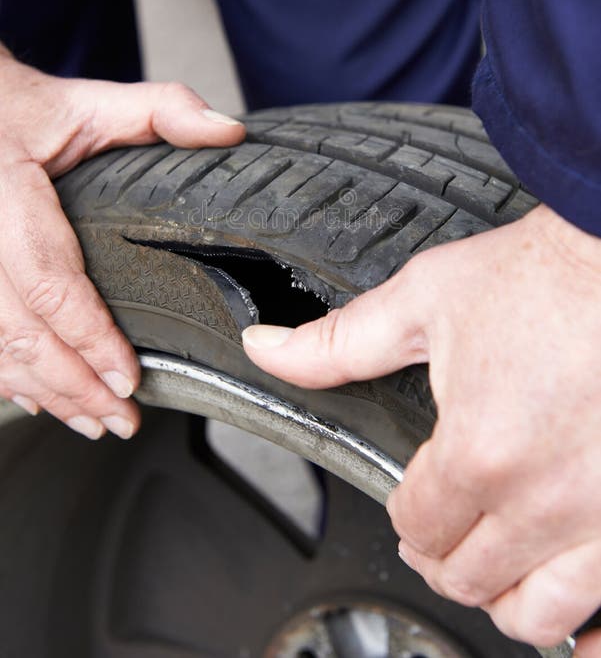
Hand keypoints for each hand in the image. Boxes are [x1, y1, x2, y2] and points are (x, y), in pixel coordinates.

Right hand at [0, 47, 243, 438]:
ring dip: (47, 392)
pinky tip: (44, 401)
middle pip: (20, 330)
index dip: (87, 336)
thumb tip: (228, 134)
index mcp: (6, 194)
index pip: (48, 280)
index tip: (126, 376)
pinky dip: (14, 378)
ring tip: (94, 422)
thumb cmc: (29, 113)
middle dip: (74, 384)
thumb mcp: (93, 103)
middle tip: (122, 419)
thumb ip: (163, 111)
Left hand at [243, 204, 600, 648]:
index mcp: (478, 451)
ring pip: (535, 613)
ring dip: (499, 595)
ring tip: (490, 563)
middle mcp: (542, 500)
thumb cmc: (544, 274)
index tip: (411, 496)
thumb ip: (339, 342)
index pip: (416, 523)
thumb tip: (267, 350)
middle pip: (466, 576)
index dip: (403, 509)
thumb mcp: (425, 299)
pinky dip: (583, 630)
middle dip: (437, 553)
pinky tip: (569, 614)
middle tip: (436, 528)